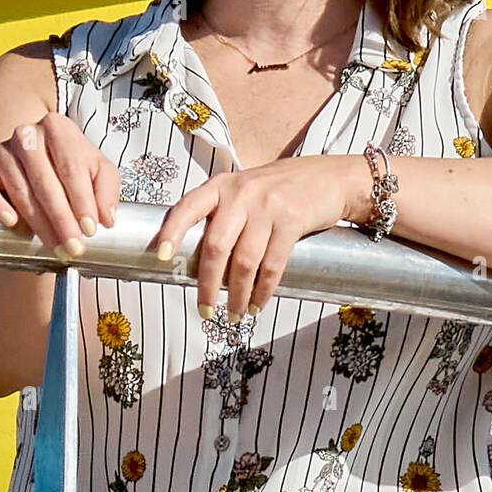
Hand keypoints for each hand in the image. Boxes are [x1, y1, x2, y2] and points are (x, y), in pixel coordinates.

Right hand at [0, 112, 120, 258]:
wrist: (33, 150)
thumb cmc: (69, 162)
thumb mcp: (96, 168)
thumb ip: (107, 189)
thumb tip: (107, 218)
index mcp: (58, 128)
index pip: (71, 168)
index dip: (82, 201)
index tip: (90, 229)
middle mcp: (27, 135)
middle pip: (46, 183)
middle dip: (61, 219)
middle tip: (73, 246)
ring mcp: (3, 151)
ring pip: (22, 192)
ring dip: (39, 224)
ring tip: (56, 247)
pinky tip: (12, 222)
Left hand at [154, 153, 364, 320]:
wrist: (330, 178)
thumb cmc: (280, 188)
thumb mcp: (246, 189)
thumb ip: (223, 214)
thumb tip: (195, 259)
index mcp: (222, 185)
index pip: (188, 207)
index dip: (172, 231)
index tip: (161, 257)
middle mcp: (242, 193)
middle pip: (216, 246)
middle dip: (206, 285)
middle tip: (203, 310)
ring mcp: (268, 206)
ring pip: (243, 261)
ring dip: (235, 295)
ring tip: (233, 313)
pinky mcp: (292, 221)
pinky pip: (272, 265)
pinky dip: (262, 291)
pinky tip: (256, 303)